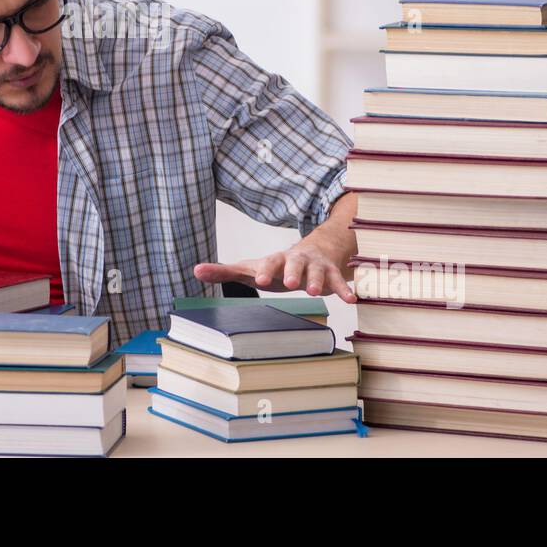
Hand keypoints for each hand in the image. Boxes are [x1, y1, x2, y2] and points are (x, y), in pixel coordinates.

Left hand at [193, 191, 358, 302]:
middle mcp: (296, 259)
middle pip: (294, 262)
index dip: (264, 270)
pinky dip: (345, 289)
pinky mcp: (331, 273)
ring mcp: (315, 265)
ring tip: (314, 292)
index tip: (258, 278)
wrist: (318, 248)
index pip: (267, 263)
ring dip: (316, 280)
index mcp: (275, 260)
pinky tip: (352, 299)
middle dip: (292, 272)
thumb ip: (225, 272)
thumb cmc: (278, 265)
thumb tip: (195, 270)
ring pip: (316, 271)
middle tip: (290, 284)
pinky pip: (339, 280)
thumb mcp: (253, 267)